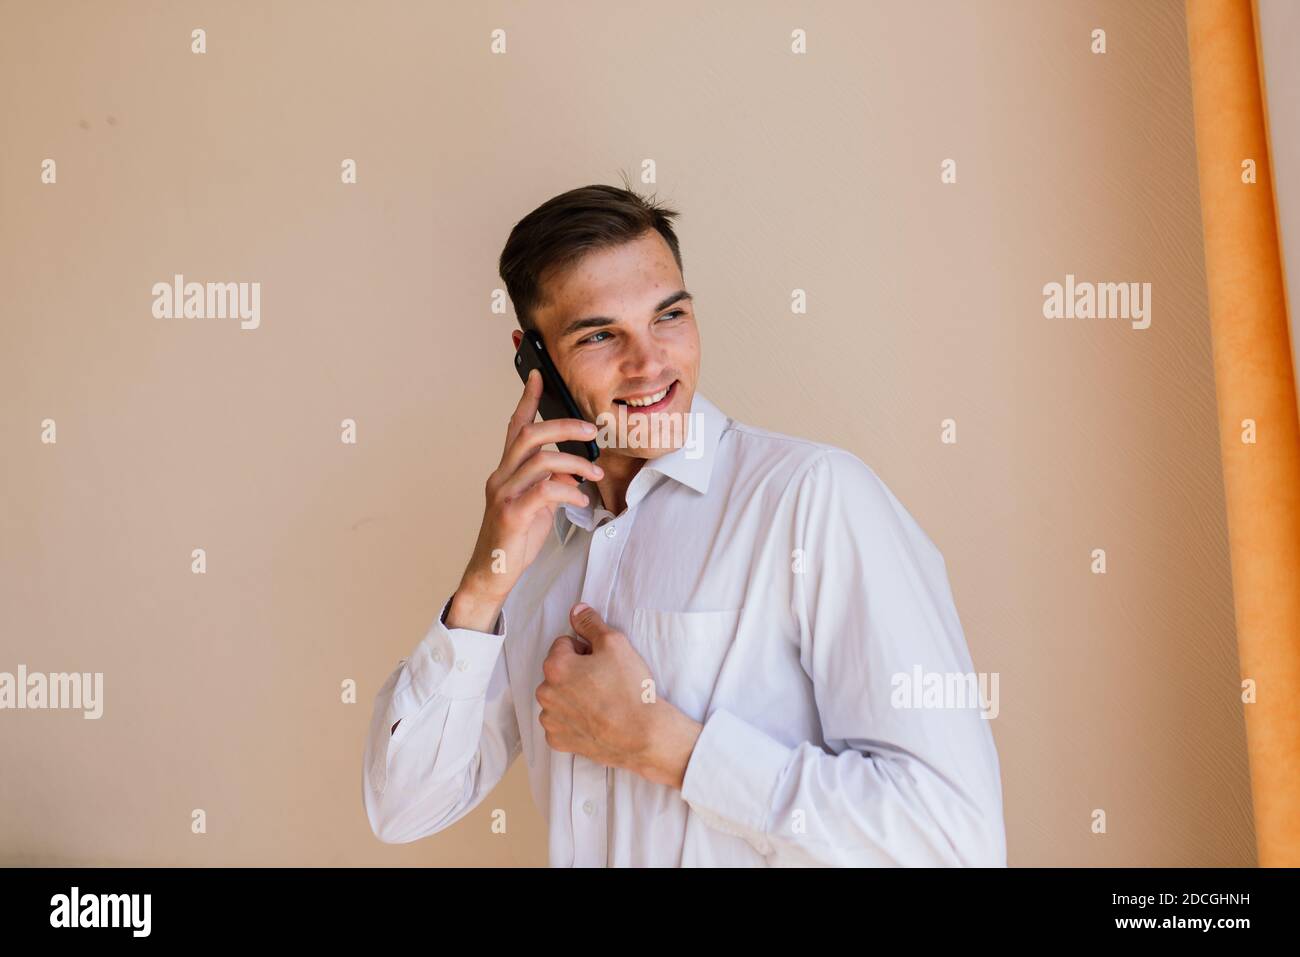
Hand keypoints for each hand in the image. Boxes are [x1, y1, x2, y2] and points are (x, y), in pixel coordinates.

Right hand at [450, 369, 603, 629]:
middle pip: (529, 434)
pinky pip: (544, 491)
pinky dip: (568, 491)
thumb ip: (551, 484)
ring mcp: (504, 494)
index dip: (527, 399)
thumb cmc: (513, 541)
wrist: (491, 575)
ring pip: (540, 459)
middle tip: (589, 430)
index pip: (515, 427)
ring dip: (574, 462)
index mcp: (506, 471)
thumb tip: (572, 471)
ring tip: (595, 473)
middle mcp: (501, 476)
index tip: (538, 375)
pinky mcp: (511, 514)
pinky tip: (581, 500)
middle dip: (563, 425)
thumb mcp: (538, 507)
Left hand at [535, 603, 702, 788]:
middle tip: (604, 682)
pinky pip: (560, 722)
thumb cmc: (629, 689)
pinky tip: (594, 720)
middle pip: (559, 671)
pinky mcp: (558, 740)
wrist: (641, 734)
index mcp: (555, 666)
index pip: (565, 644)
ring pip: (559, 696)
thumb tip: (576, 610)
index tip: (603, 663)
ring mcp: (550, 719)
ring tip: (601, 703)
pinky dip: (573, 720)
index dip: (586, 649)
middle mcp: (545, 693)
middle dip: (577, 672)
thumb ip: (591, 623)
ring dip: (573, 696)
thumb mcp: (615, 644)